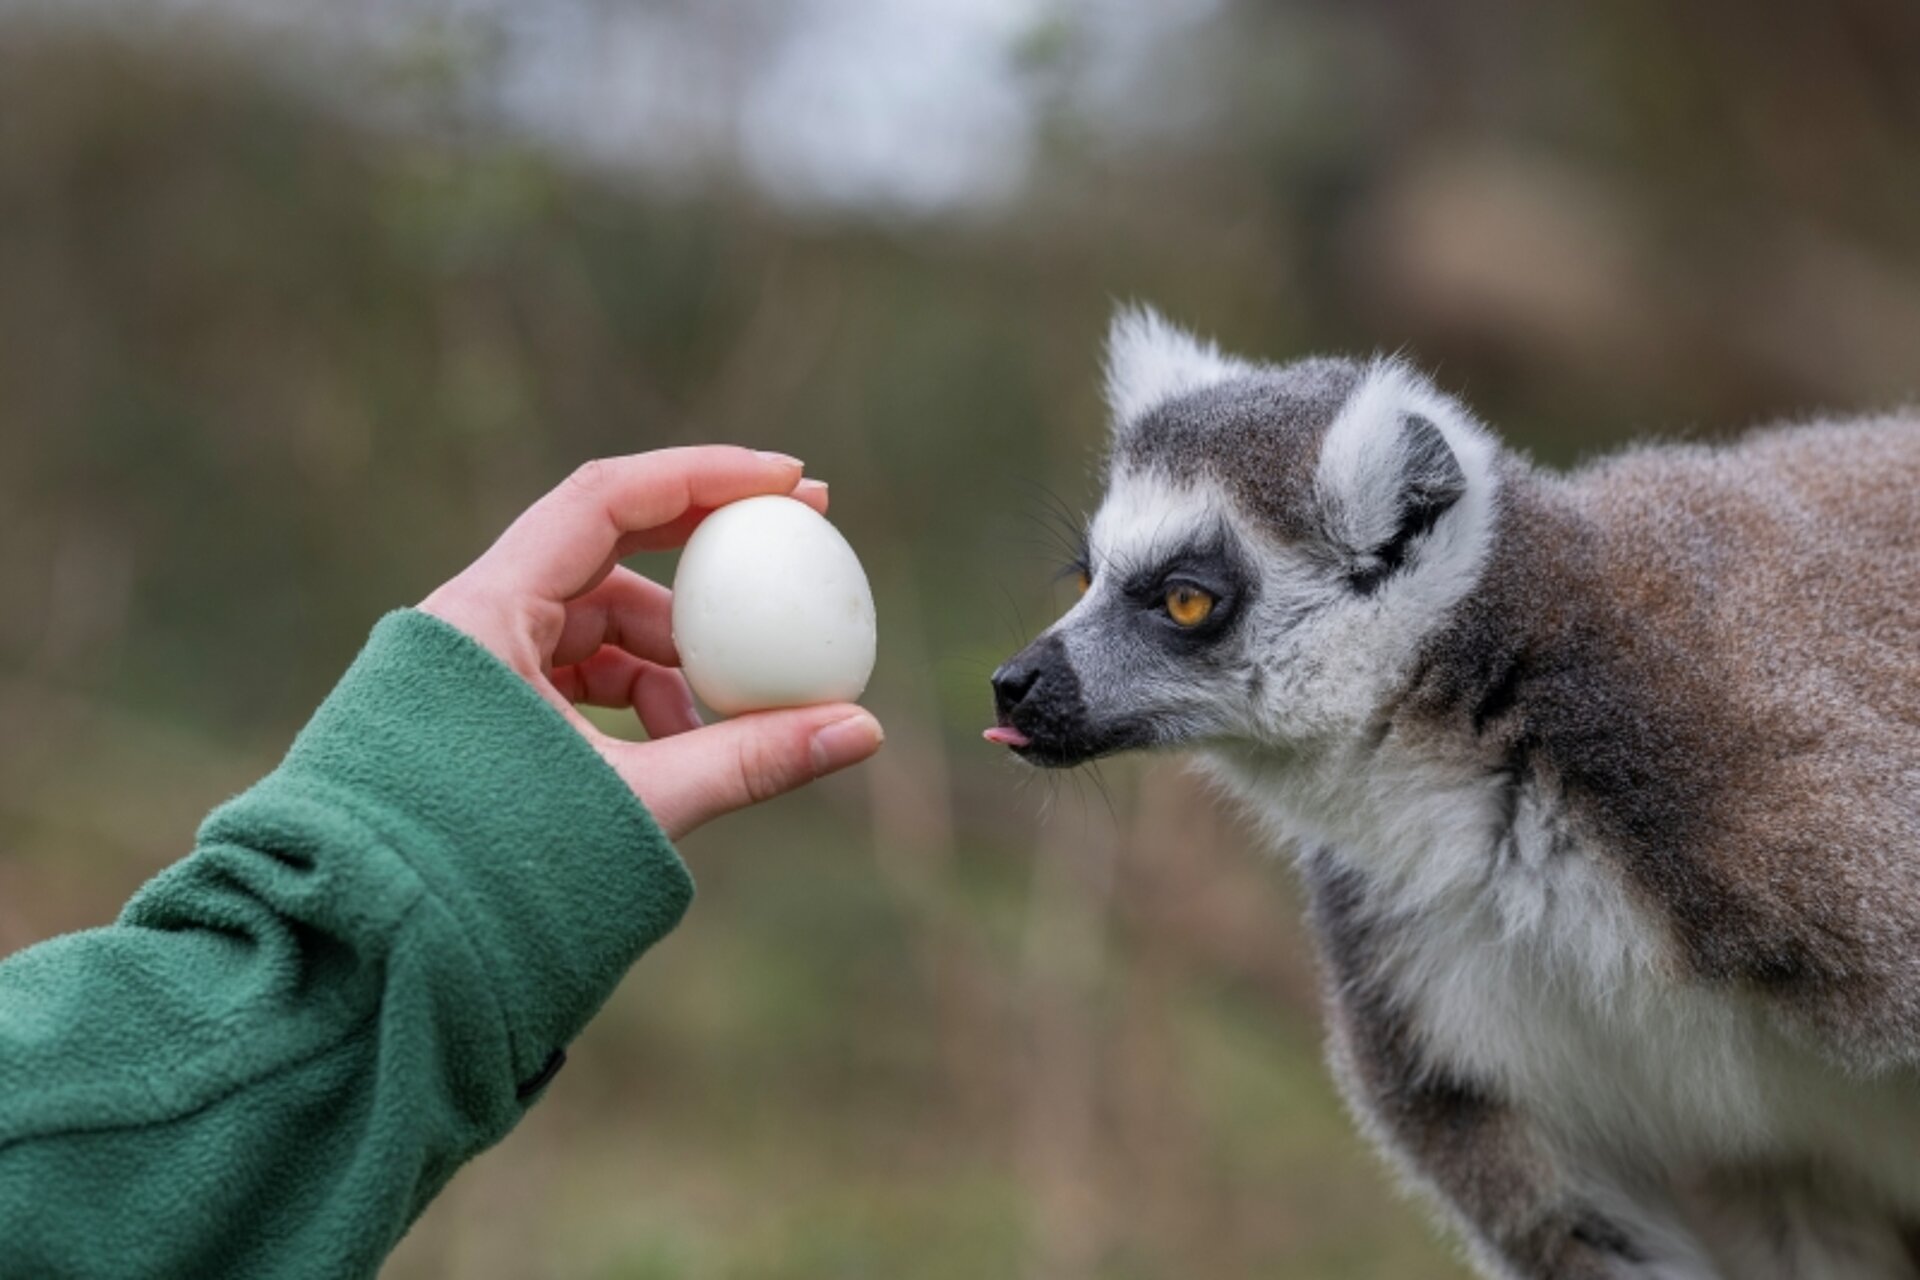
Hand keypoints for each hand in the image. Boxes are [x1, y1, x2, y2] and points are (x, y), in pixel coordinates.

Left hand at [420, 447, 883, 839]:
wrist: (374, 948)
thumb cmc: (485, 870)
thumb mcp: (634, 804)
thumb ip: (749, 760)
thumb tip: (862, 730)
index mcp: (486, 611)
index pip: (607, 498)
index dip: (705, 477)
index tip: (790, 483)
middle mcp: (474, 621)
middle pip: (609, 553)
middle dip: (706, 556)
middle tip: (796, 544)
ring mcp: (476, 667)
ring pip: (598, 625)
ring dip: (675, 655)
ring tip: (727, 718)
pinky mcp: (484, 714)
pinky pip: (578, 676)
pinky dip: (640, 697)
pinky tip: (681, 747)